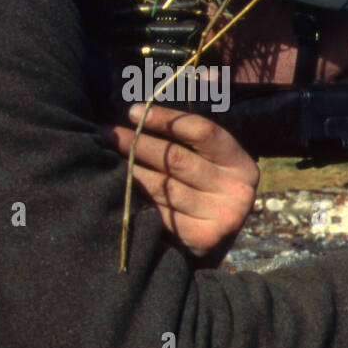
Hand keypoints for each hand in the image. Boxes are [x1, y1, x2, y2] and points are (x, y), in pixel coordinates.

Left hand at [103, 104, 259, 259]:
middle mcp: (238, 192)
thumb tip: (145, 109)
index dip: (165, 119)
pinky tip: (117, 186)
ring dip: (129, 169)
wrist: (213, 237)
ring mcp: (222, 217)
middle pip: (177, 159)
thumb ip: (190, 139)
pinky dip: (135, 197)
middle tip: (107, 133)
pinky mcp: (202, 238)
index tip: (133, 111)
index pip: (203, 132)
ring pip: (162, 186)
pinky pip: (158, 211)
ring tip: (104, 156)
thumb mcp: (210, 163)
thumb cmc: (205, 190)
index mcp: (243, 166)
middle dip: (137, 142)